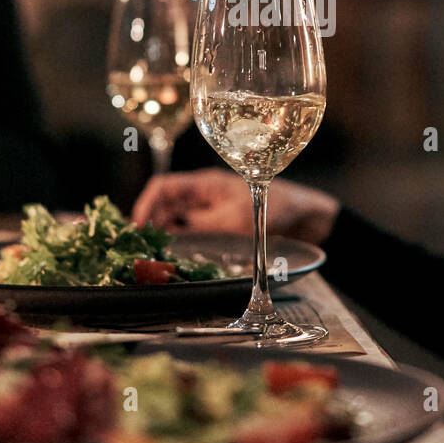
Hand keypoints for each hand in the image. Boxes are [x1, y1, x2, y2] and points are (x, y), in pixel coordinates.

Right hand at [131, 168, 340, 244]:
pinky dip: (183, 243)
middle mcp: (204, 195)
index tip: (136, 228)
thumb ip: (204, 224)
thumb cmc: (278, 208)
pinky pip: (193, 233)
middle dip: (151, 223)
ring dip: (165, 236)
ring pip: (177, 221)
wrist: (307, 217)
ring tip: (156, 256)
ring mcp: (212, 210)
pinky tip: (179, 259)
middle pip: (165, 205)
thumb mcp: (236, 218)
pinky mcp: (221, 226)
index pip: (163, 187)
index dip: (145, 204)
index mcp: (205, 184)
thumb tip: (175, 233)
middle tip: (142, 249)